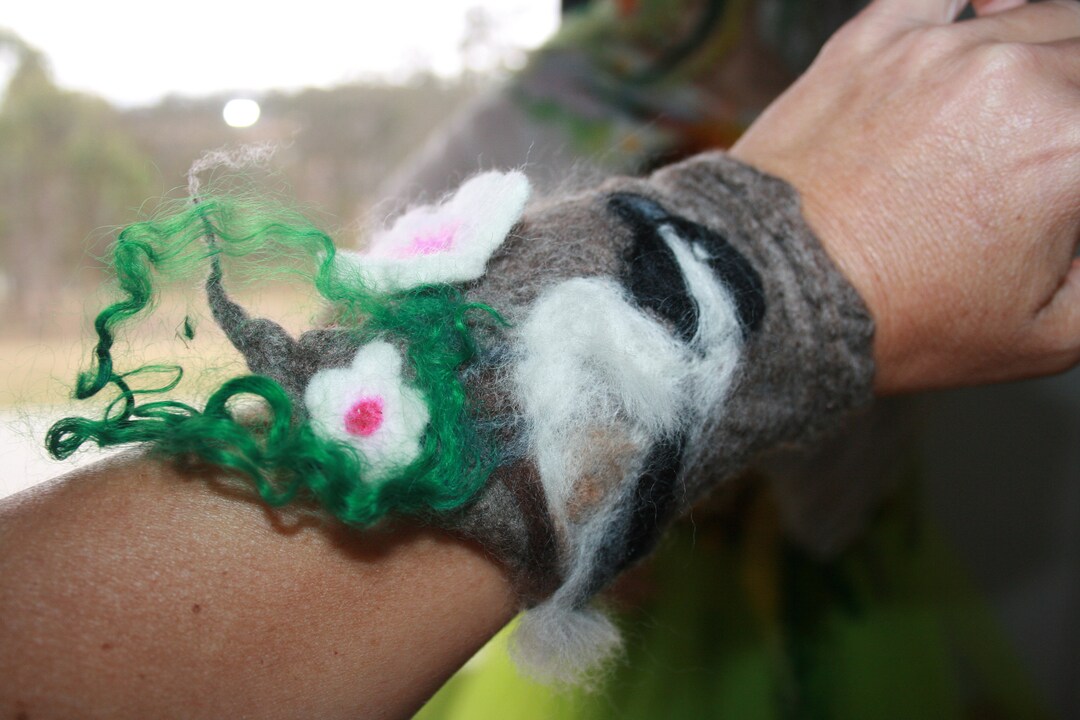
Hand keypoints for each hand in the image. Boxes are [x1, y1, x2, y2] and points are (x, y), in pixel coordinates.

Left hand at [731, 0, 1079, 393]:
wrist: (778, 292)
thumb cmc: (895, 318)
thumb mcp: (1046, 334)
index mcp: (1073, 142)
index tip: (1064, 191)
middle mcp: (1014, 76)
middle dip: (1075, 110)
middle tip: (1046, 156)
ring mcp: (940, 49)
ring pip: (1040, 16)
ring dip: (1051, 58)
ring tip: (1024, 110)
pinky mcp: (876, 38)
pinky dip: (980, 3)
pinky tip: (987, 21)